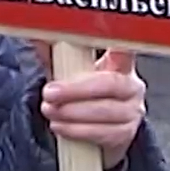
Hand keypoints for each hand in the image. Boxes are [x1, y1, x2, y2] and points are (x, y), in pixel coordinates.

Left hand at [34, 45, 145, 168]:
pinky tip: (60, 126)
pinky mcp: (126, 134)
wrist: (94, 124)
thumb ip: (55, 54)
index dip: (118, 44)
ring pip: (106, 112)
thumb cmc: (82, 91)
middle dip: (75, 90)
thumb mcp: (69, 70)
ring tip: (50, 110)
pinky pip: (103, 133)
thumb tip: (37, 38)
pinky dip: (78, 130)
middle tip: (49, 93)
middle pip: (109, 84)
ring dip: (72, 113)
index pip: (124, 49)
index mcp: (119, 63)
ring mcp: (132, 111)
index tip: (104, 37)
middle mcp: (131, 86)